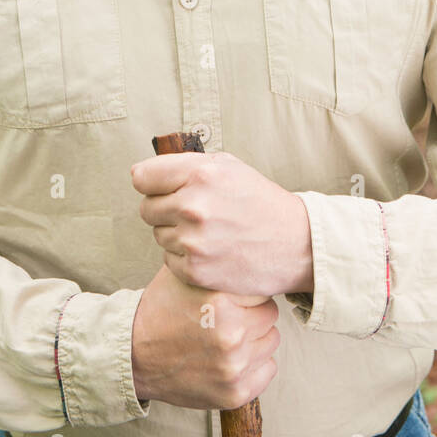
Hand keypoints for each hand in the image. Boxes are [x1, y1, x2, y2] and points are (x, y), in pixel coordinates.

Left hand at [130, 150, 312, 297]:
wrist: (295, 244)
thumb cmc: (260, 201)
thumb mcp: (229, 167)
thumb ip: (187, 166)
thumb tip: (143, 173)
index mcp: (200, 174)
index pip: (142, 176)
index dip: (150, 182)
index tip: (159, 186)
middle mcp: (193, 206)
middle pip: (146, 208)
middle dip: (164, 209)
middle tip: (193, 212)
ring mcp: (193, 241)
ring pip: (158, 235)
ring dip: (176, 234)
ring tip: (209, 231)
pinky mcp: (195, 270)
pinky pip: (168, 259)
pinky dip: (184, 257)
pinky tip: (210, 250)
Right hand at [130, 262, 279, 410]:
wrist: (135, 354)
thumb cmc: (162, 309)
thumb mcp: (186, 275)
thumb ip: (219, 264)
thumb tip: (252, 251)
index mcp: (220, 301)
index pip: (261, 288)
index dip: (245, 290)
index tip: (235, 295)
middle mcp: (230, 334)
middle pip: (269, 314)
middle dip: (252, 313)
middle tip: (231, 317)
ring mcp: (233, 367)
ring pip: (271, 340)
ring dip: (255, 338)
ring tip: (229, 337)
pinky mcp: (234, 393)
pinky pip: (268, 369)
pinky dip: (255, 364)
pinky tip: (232, 357)